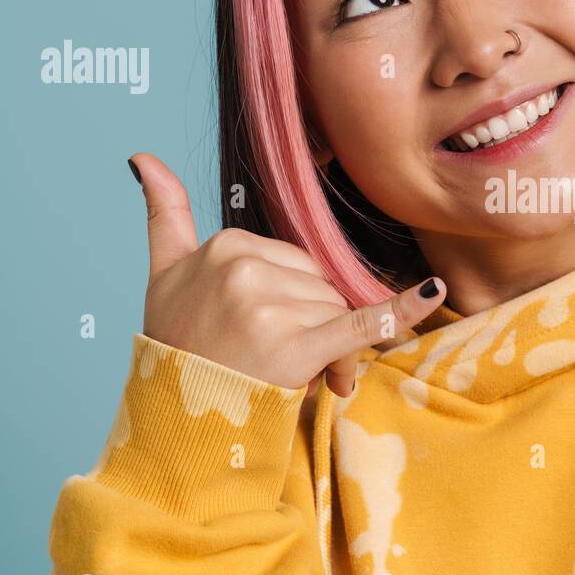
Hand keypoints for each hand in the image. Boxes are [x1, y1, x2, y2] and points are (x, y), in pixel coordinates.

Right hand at [128, 153, 444, 395]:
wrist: (178, 419)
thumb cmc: (178, 347)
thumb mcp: (162, 274)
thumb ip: (164, 213)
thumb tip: (143, 155)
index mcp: (225, 245)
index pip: (296, 262)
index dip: (293, 301)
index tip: (266, 333)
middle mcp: (245, 270)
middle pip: (320, 286)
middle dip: (313, 327)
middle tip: (277, 362)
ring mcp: (269, 307)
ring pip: (336, 313)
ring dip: (327, 352)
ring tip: (286, 376)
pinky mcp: (297, 346)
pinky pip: (362, 323)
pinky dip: (400, 310)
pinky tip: (432, 292)